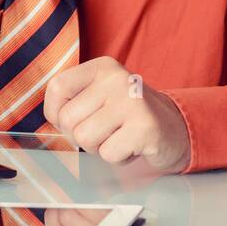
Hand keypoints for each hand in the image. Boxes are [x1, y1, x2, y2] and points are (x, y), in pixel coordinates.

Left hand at [44, 56, 190, 173]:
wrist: (174, 128)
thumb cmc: (127, 116)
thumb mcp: (100, 95)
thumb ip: (73, 100)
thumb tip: (52, 119)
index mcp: (102, 67)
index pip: (57, 88)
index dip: (56, 113)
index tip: (75, 119)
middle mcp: (117, 78)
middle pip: (68, 120)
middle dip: (82, 136)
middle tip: (106, 130)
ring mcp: (132, 101)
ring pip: (85, 139)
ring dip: (99, 147)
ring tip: (119, 136)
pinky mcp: (145, 127)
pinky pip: (108, 154)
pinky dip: (118, 158)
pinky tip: (133, 145)